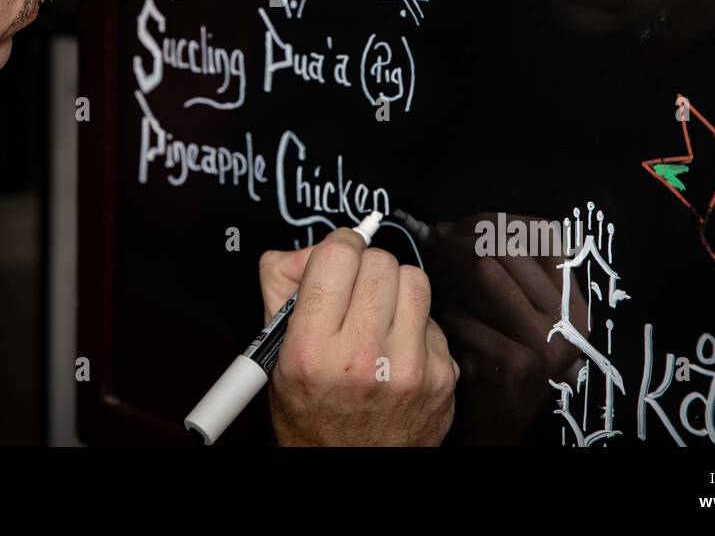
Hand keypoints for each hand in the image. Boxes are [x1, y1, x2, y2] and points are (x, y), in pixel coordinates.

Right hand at [257, 225, 457, 445]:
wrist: (352, 468)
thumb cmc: (312, 415)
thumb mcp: (274, 355)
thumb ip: (280, 288)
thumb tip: (309, 248)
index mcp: (313, 350)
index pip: (338, 256)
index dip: (338, 245)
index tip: (338, 253)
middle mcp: (363, 359)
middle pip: (379, 262)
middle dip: (364, 267)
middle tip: (354, 288)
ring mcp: (408, 369)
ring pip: (414, 280)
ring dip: (394, 288)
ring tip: (378, 312)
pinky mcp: (440, 376)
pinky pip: (433, 318)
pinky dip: (414, 323)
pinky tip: (395, 345)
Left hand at [422, 212, 586, 445]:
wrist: (500, 423)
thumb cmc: (498, 356)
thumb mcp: (516, 312)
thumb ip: (503, 269)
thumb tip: (449, 225)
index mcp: (576, 305)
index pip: (540, 234)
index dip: (493, 222)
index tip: (460, 226)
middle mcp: (568, 323)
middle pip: (509, 245)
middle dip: (464, 236)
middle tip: (436, 238)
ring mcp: (543, 345)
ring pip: (484, 268)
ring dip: (449, 262)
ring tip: (433, 265)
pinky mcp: (510, 363)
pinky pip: (463, 309)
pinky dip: (442, 305)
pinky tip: (436, 311)